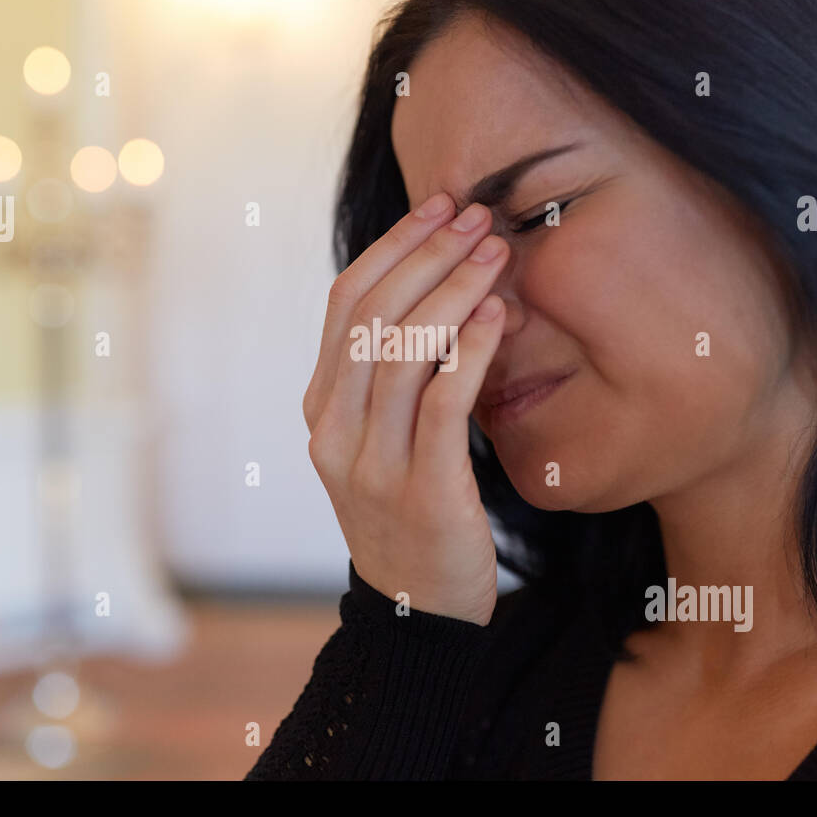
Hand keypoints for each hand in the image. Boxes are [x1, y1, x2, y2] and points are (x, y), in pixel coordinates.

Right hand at [303, 193, 508, 625]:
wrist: (417, 610)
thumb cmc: (411, 508)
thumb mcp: (381, 437)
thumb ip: (391, 374)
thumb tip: (435, 286)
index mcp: (320, 409)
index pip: (344, 305)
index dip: (392, 247)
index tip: (439, 206)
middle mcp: (333, 431)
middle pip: (371, 318)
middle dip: (426, 255)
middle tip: (477, 216)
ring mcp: (370, 465)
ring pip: (401, 354)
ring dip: (452, 291)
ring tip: (495, 251)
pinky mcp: (420, 493)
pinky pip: (439, 407)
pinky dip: (466, 352)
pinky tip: (496, 316)